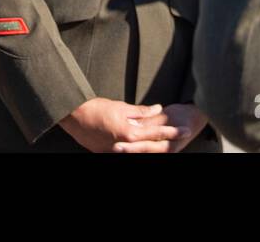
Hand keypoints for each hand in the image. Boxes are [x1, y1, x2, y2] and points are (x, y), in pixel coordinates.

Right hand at [58, 98, 191, 152]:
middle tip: (184, 135)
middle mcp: (125, 145)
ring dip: (154, 146)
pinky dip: (138, 149)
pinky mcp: (107, 153)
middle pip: (152, 146)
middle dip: (169, 140)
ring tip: (169, 142)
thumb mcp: (121, 107)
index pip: (156, 133)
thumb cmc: (97, 109)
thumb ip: (142, 111)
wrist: (74, 118)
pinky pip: (127, 152)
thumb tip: (158, 108)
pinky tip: (145, 146)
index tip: (185, 129)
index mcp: (130, 133)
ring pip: (140, 151)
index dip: (171, 131)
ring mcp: (116, 151)